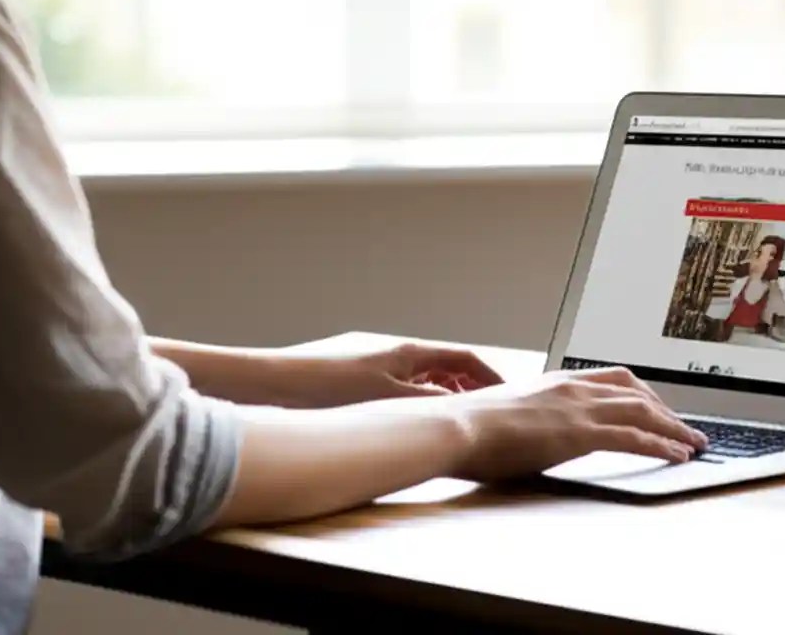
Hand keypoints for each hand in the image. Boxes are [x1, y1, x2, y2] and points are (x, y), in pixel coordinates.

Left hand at [258, 341, 504, 407]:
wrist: (272, 382)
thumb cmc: (325, 387)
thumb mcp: (388, 402)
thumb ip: (430, 407)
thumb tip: (466, 413)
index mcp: (410, 354)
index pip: (466, 359)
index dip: (492, 378)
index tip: (512, 396)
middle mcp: (396, 356)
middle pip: (447, 370)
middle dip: (472, 391)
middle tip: (490, 415)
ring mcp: (376, 369)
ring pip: (424, 383)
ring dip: (445, 401)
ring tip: (457, 426)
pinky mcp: (357, 384)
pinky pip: (402, 394)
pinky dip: (418, 408)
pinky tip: (413, 430)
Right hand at [449, 367, 708, 481]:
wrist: (455, 427)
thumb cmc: (469, 427)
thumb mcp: (509, 415)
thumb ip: (533, 420)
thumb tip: (538, 435)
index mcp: (557, 381)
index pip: (614, 379)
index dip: (643, 394)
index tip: (658, 407)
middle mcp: (573, 387)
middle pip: (636, 392)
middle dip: (666, 411)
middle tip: (686, 429)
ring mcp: (577, 408)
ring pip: (642, 412)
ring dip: (674, 428)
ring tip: (694, 444)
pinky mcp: (579, 433)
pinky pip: (633, 437)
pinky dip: (660, 445)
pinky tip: (676, 455)